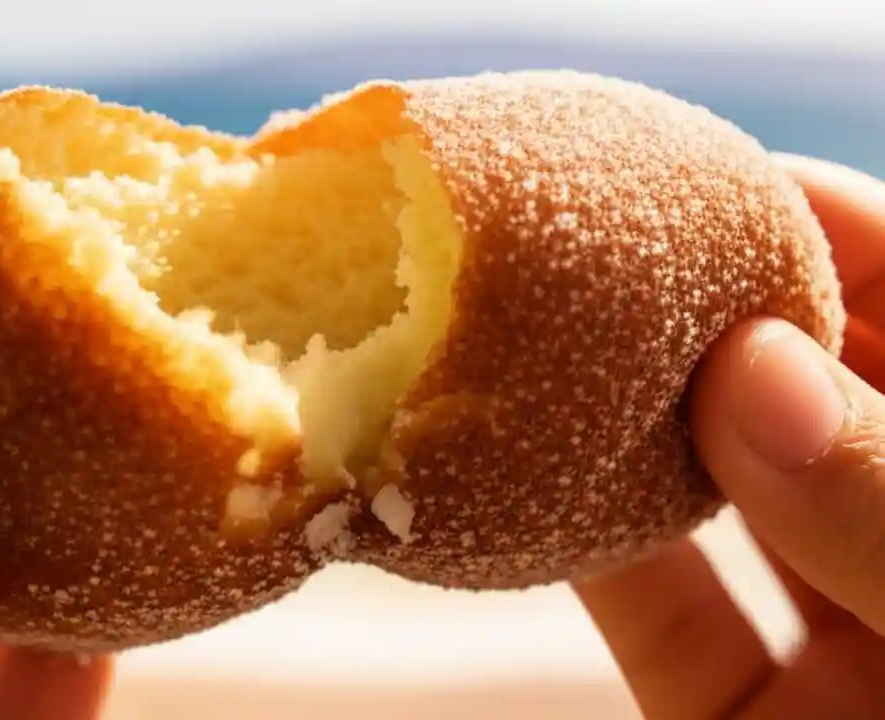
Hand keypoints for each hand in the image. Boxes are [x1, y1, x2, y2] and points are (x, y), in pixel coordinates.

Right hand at [575, 156, 884, 717]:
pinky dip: (591, 561)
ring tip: (535, 352)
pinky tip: (520, 488)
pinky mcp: (740, 717)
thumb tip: (751, 371)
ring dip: (626, 437)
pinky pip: (664, 622)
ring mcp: (838, 639)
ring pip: (723, 508)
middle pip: (807, 397)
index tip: (714, 181)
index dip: (832, 230)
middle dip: (705, 325)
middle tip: (595, 258)